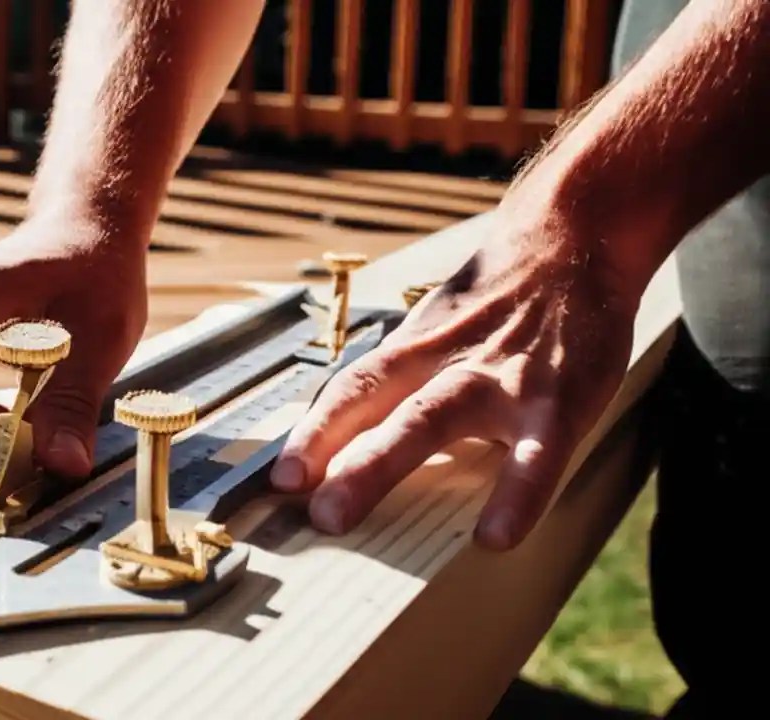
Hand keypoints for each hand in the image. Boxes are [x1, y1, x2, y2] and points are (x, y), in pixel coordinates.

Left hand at [271, 213, 637, 549]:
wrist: (572, 239)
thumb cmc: (499, 300)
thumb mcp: (438, 328)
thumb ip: (402, 378)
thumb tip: (354, 436)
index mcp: (414, 350)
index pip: (351, 389)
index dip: (313, 432)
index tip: (280, 479)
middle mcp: (444, 362)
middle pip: (374, 404)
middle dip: (330, 455)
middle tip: (301, 508)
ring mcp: (498, 380)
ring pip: (429, 418)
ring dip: (378, 465)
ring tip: (341, 516)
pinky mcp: (558, 400)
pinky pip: (536, 455)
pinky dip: (515, 494)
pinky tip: (495, 535)